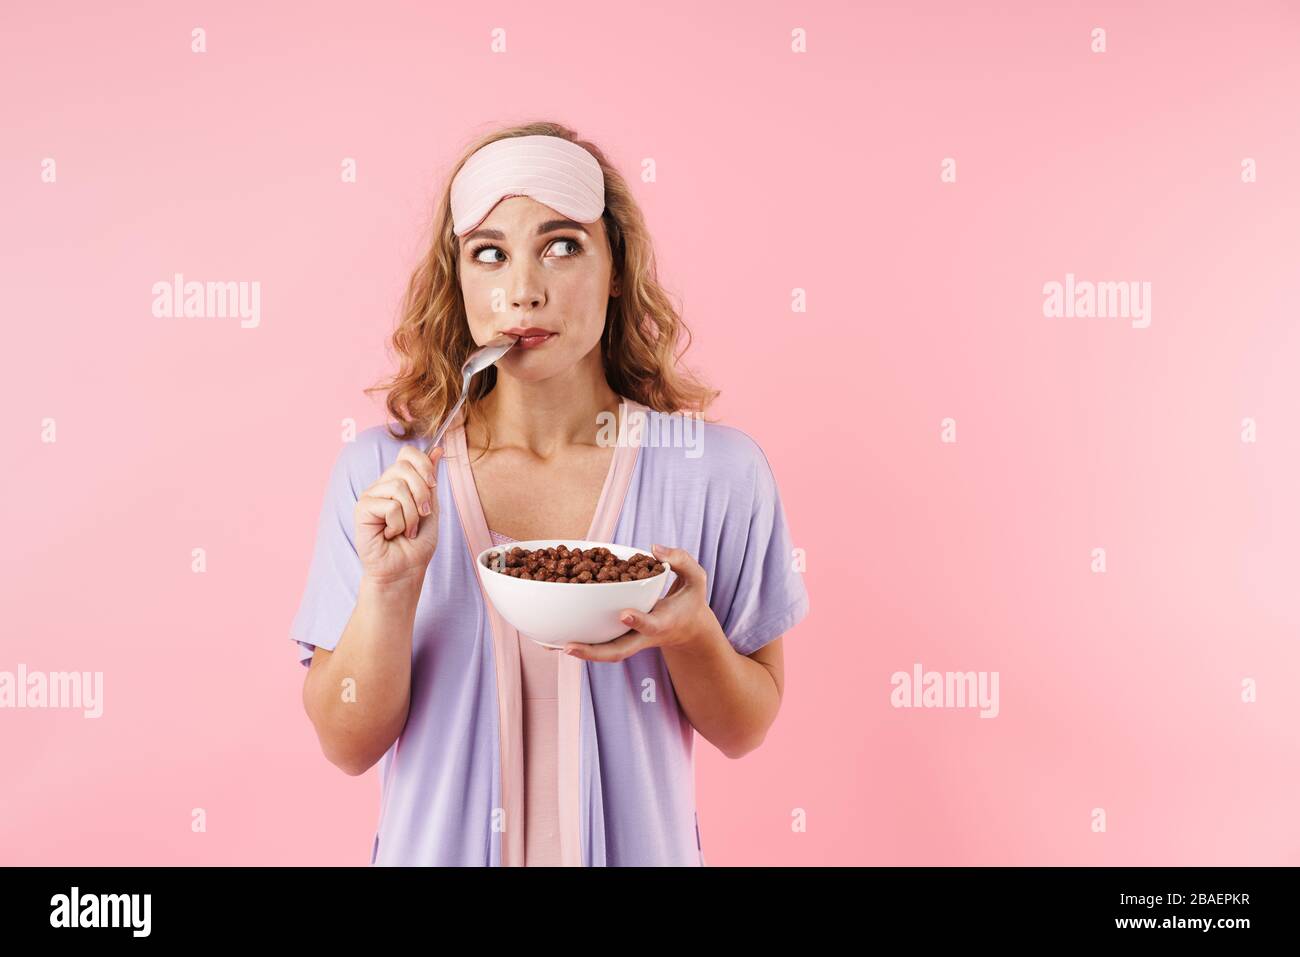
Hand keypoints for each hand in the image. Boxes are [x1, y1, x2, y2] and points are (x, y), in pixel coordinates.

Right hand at [354, 444, 442, 586]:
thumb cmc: (417, 544)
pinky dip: (398, 524)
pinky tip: (391, 535)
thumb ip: (430, 480)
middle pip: (404, 467)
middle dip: (422, 494)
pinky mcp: (362, 509)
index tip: (433, 484)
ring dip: (412, 515)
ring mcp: (371, 496)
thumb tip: (438, 449)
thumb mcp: (432, 508)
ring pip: (398, 488)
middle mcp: (382, 485)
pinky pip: (390, 505)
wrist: (405, 570)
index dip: (423, 463)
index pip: (407, 453)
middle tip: (423, 515)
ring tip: (407, 530)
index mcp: (398, 482)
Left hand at [561, 544, 715, 661]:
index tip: (624, 613)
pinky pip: (597, 643)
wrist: (688, 629)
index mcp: (663, 622)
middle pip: (617, 651)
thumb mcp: (696, 578)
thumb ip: (680, 560)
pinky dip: (575, 642)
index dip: (638, 621)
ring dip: (576, 650)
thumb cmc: (690, 600)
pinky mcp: (619, 639)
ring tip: (547, 644)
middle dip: (593, 652)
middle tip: (568, 646)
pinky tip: (549, 638)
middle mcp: (642, 637)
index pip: (651, 625)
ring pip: (601, 652)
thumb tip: (654, 549)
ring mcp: (629, 641)